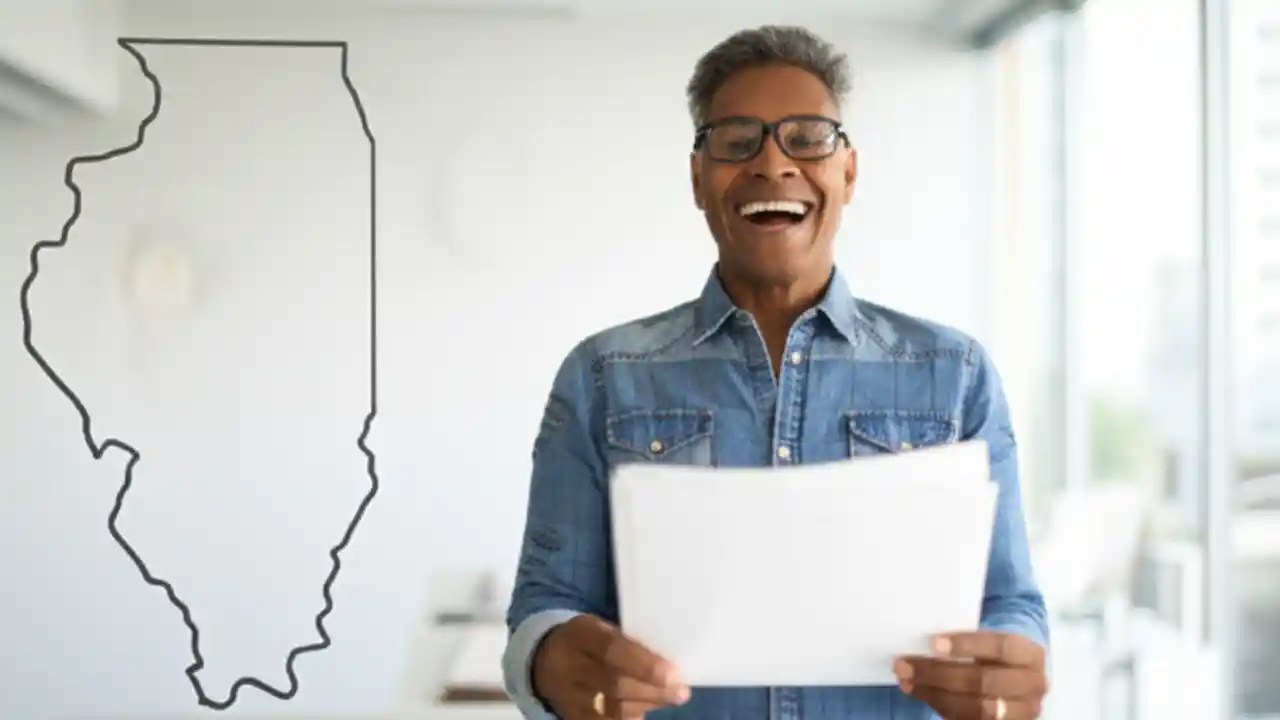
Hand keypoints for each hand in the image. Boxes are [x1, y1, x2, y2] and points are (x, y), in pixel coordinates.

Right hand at [532, 614, 691, 718]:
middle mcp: (570, 666)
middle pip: (615, 684)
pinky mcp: (570, 716)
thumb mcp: (600, 628)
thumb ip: (627, 642)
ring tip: (669, 698)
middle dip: (653, 690)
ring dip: (647, 705)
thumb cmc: (586, 641)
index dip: (645, 664)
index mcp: (580, 634)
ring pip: (613, 708)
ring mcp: (568, 695)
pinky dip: (630, 718)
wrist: (543, 660)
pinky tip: (644, 711)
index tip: (674, 672)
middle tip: (681, 692)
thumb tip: (667, 664)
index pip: (613, 650)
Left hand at [894, 631, 1047, 719]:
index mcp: (1030, 655)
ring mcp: (1022, 712)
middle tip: (904, 665)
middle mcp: (1033, 685)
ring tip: (907, 682)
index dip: (967, 644)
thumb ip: (968, 641)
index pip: (1000, 646)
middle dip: (939, 674)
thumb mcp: (992, 641)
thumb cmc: (996, 654)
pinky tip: (922, 694)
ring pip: (976, 707)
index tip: (933, 643)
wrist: (1019, 679)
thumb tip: (923, 641)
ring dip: (935, 694)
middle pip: (983, 681)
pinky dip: (942, 707)